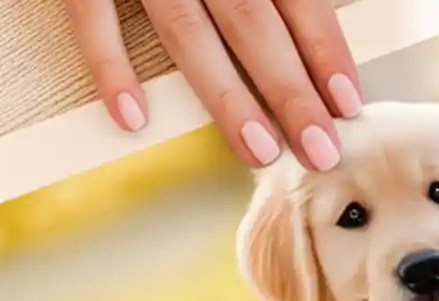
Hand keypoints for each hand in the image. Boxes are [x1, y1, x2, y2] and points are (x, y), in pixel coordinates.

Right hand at [63, 0, 361, 171]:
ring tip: (258, 149)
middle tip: (319, 147)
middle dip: (290, 89)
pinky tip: (134, 117)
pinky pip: (91, 14)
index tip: (347, 102)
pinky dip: (110, 65)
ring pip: (186, 29)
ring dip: (225, 94)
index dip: (324, 48)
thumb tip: (320, 10)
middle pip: (251, 21)